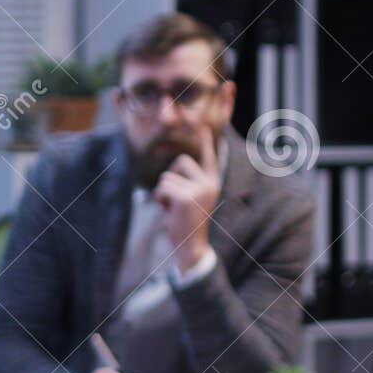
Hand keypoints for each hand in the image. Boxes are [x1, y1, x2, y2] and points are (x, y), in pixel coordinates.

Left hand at [152, 136, 219, 272]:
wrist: (191, 248)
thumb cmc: (186, 223)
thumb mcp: (188, 200)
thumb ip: (185, 184)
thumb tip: (172, 172)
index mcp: (211, 182)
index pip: (208, 157)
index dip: (205, 141)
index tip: (202, 125)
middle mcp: (209, 183)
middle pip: (180, 161)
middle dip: (170, 179)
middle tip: (174, 200)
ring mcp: (199, 189)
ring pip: (167, 177)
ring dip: (163, 193)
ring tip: (173, 209)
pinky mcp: (185, 197)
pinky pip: (162, 188)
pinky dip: (160, 200)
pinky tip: (169, 212)